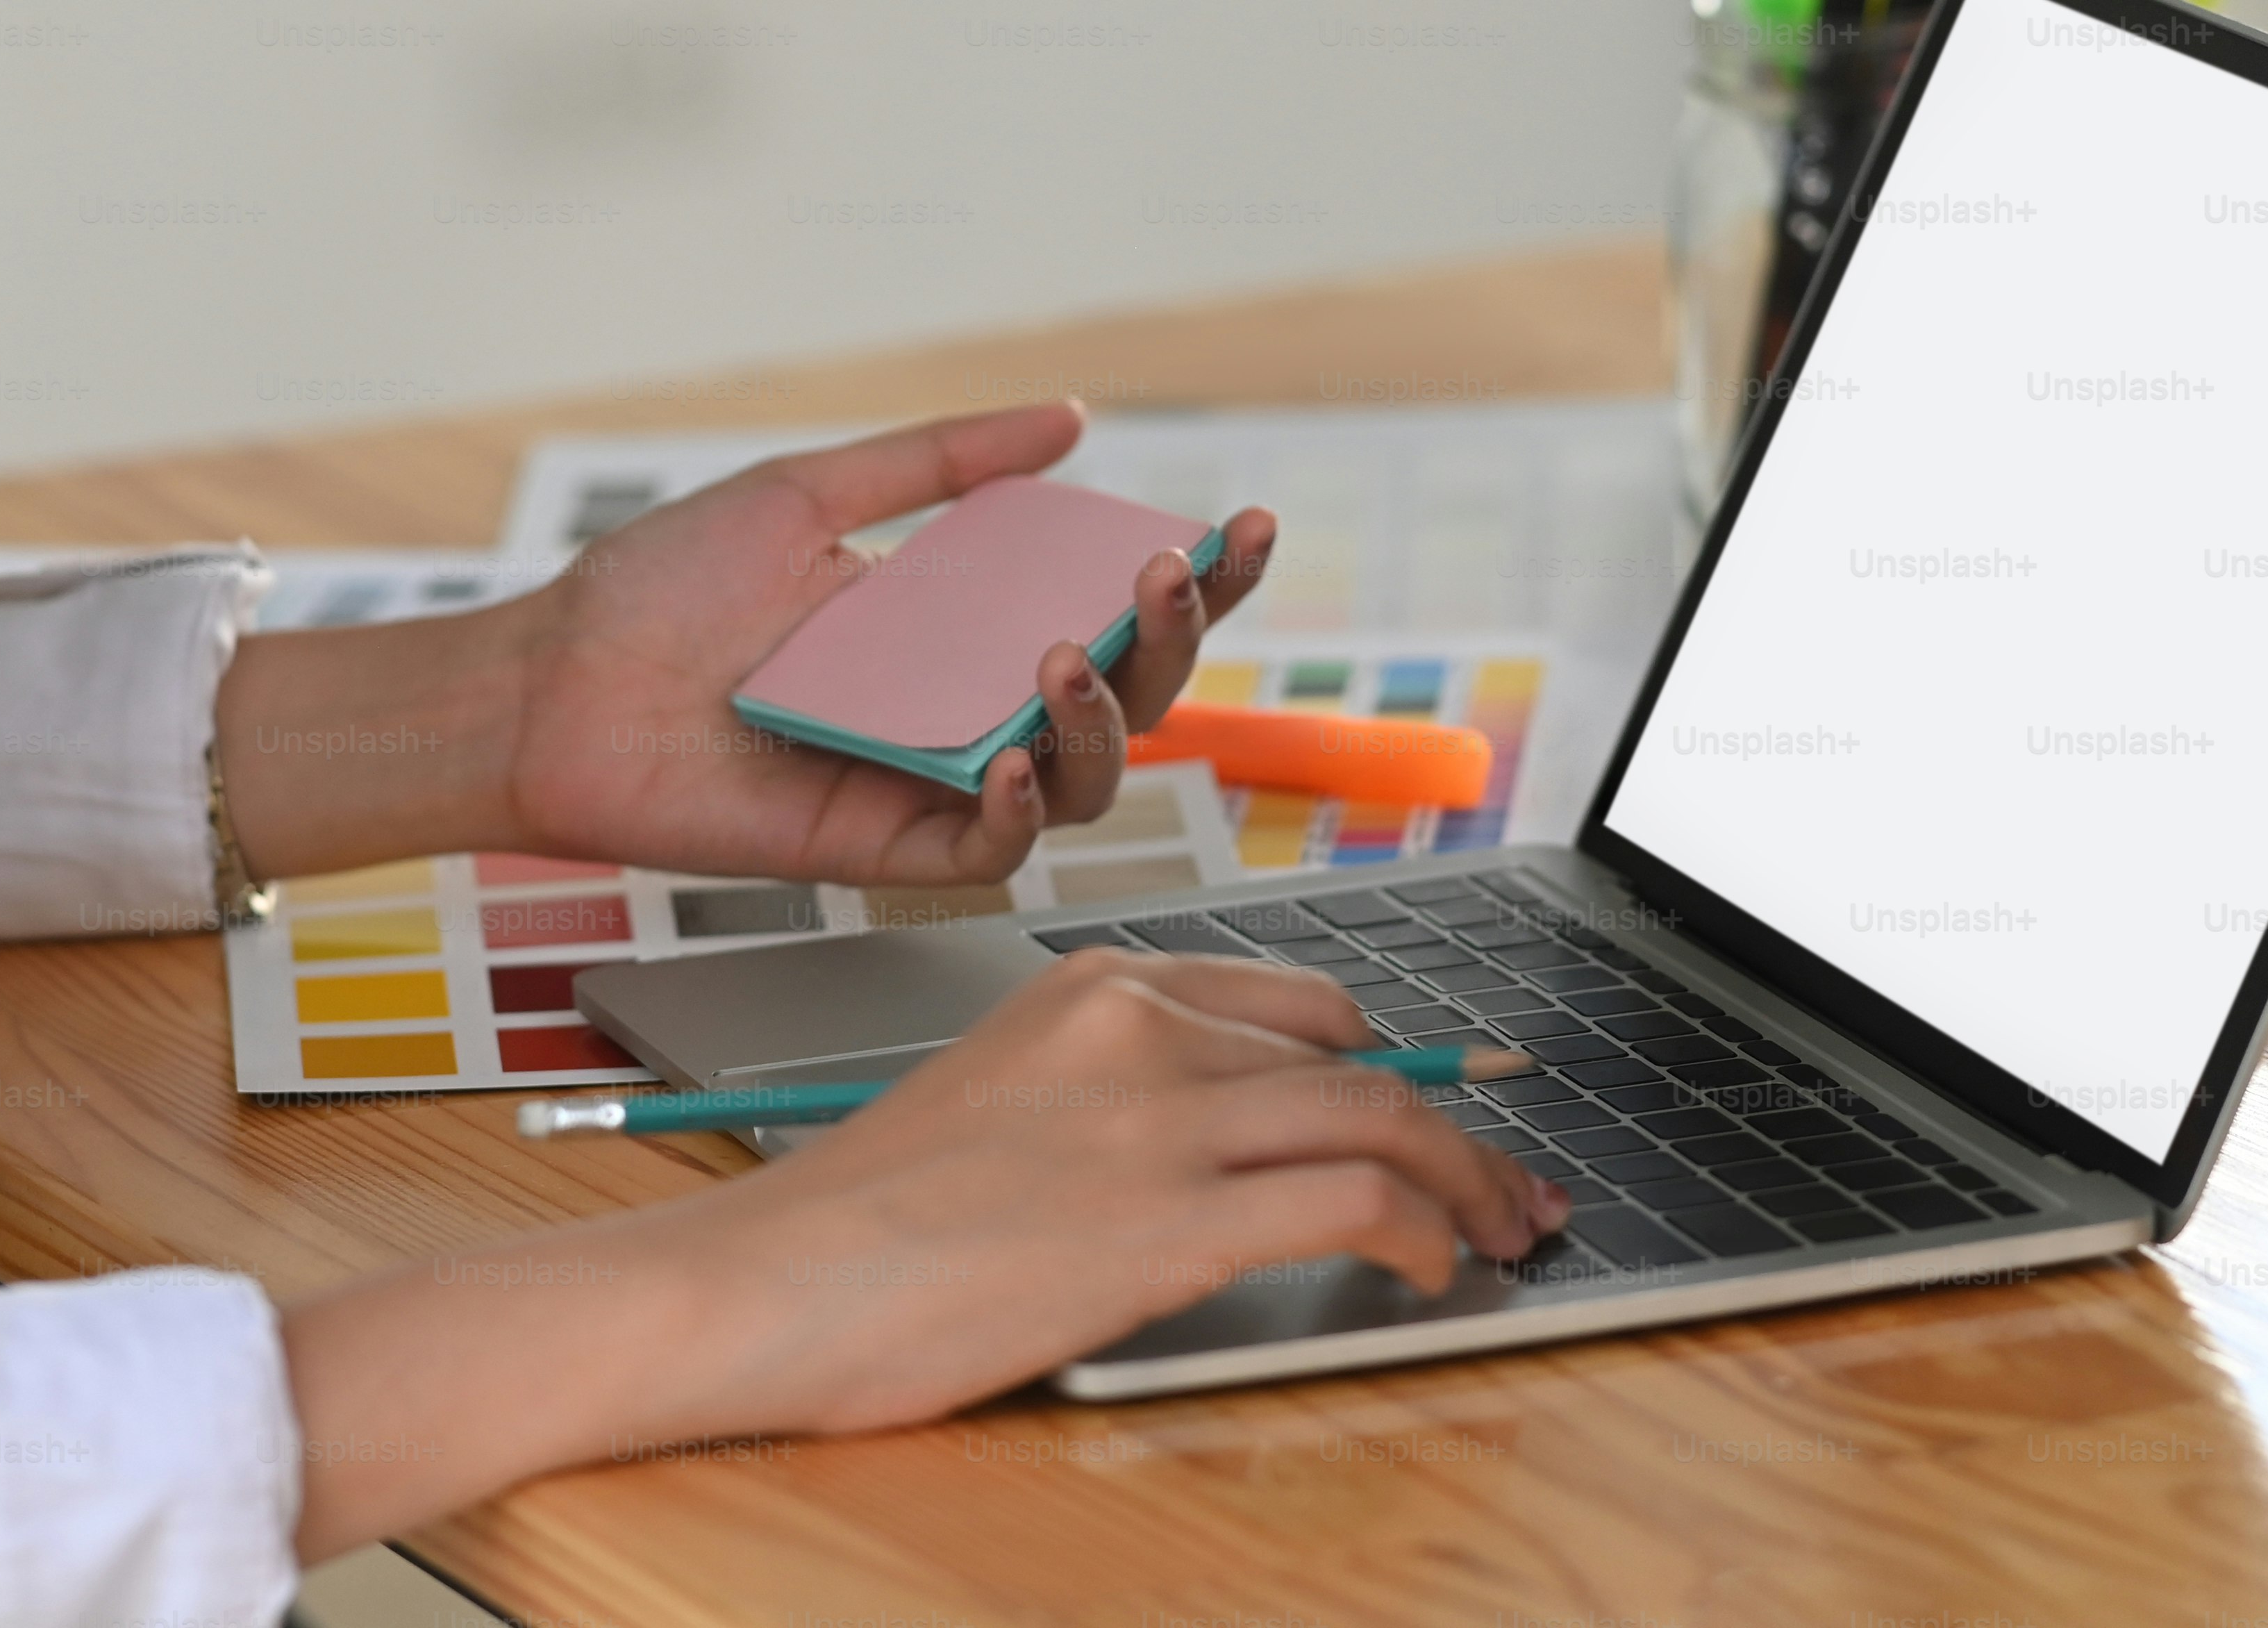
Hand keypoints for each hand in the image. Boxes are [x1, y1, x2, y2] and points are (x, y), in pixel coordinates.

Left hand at [499, 400, 1276, 883]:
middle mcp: (966, 706)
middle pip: (1124, 694)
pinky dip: (1013, 810)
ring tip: (1066, 655)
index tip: (1239, 524)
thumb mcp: (811, 491)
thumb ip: (940, 460)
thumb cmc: (661, 591)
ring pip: (1077, 780)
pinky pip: (985, 852)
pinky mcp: (880, 850)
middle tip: (1170, 574)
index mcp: (965, 626)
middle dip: (1174, 638)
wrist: (554, 679)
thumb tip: (1067, 417)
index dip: (1195, 578)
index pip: (1110, 609)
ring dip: (1102, 721)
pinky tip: (1005, 762)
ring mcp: (931, 781)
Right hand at [616, 947, 1565, 1432]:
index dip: (1388, 1059)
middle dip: (1458, 1124)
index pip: (1293, 1000)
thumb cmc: (857, 1222)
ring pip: (1385, 1118)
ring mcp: (1156, 1120)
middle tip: (1504, 1184)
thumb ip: (1108, 1095)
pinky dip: (1426, 1234)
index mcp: (1089, 985)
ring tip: (1500, 1234)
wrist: (763, 1283)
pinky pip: (1357, 1200)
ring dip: (1471, 1184)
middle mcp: (1136, 1028)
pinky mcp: (1168, 1222)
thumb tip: (1222, 1145)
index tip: (1434, 1110)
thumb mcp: (995, 1103)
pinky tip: (1434, 1271)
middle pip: (1359, 1055)